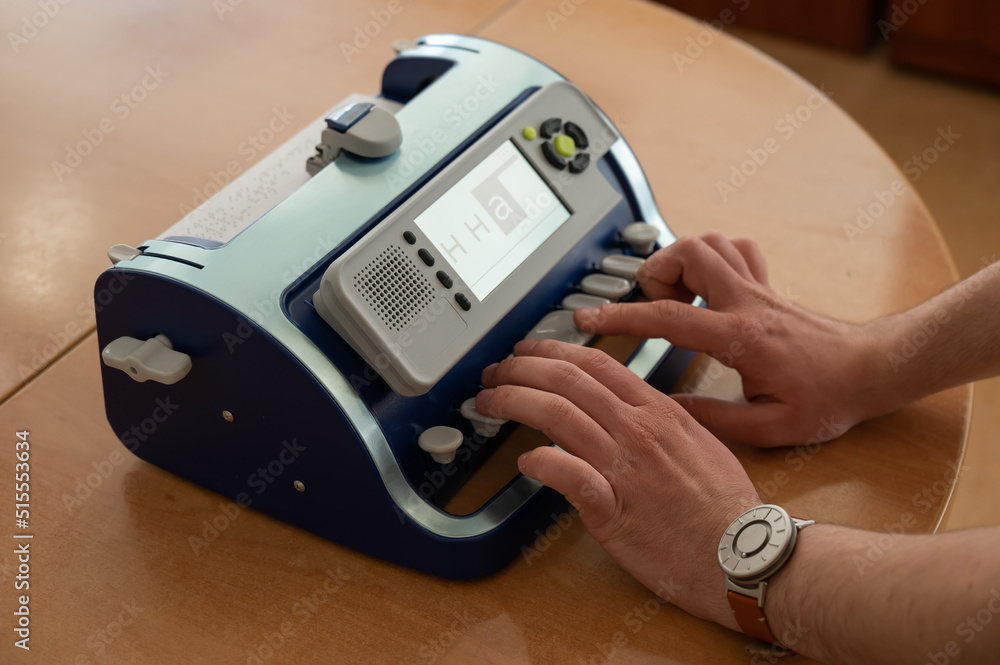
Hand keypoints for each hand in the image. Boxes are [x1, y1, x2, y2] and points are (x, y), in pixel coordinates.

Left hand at [476, 339, 760, 629]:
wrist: (745, 555)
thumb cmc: (725, 508)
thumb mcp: (698, 444)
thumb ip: (658, 423)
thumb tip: (625, 412)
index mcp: (658, 412)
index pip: (595, 364)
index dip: (552, 351)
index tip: (527, 350)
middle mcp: (638, 431)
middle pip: (567, 381)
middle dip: (520, 368)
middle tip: (495, 370)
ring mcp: (625, 469)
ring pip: (557, 416)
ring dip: (513, 401)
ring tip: (489, 400)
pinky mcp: (613, 511)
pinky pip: (568, 476)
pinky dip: (540, 462)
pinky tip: (523, 459)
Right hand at [574, 233, 888, 447]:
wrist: (868, 372)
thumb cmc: (826, 399)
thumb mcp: (767, 427)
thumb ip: (711, 420)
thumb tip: (666, 410)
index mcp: (740, 339)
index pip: (669, 319)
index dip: (622, 316)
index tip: (590, 317)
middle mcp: (747, 302)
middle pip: (688, 253)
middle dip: (656, 272)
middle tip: (653, 304)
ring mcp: (757, 288)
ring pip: (708, 241)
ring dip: (680, 260)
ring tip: (676, 297)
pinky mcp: (766, 285)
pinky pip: (734, 248)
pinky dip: (710, 257)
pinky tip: (706, 287)